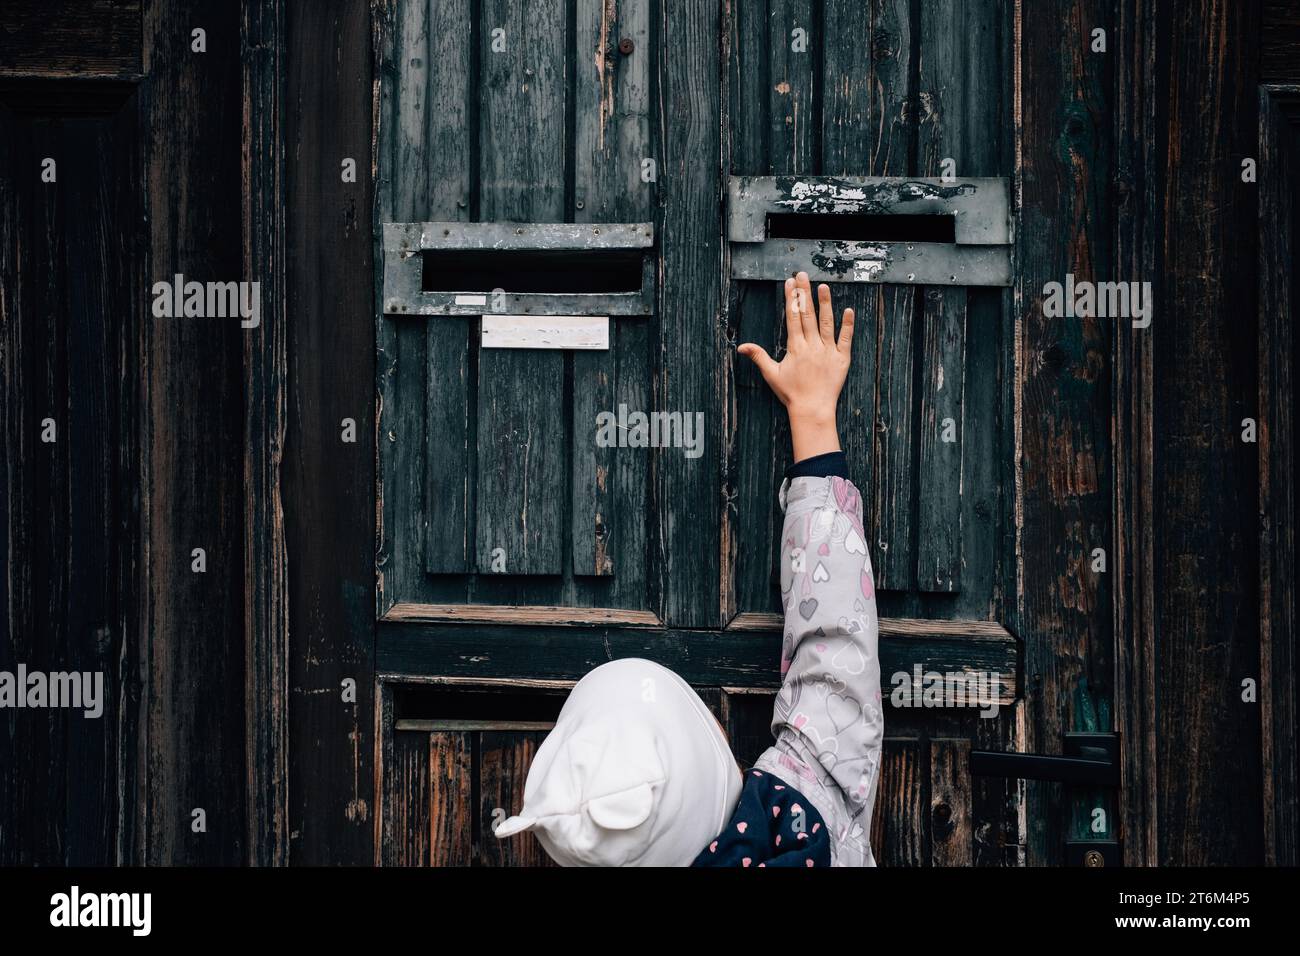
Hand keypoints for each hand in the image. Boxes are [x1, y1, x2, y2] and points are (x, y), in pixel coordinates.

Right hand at [738, 271, 854, 460]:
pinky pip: (846, 339)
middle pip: (807, 315)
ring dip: (825, 304)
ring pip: (827, 323)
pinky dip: (847, 325)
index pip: (792, 317)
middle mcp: (812, 346)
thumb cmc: (791, 394)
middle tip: (802, 275)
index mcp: (795, 348)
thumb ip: (758, 357)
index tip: (790, 283)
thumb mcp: (771, 375)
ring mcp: (828, 351)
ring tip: (823, 286)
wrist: (812, 410)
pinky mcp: (842, 359)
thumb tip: (741, 347)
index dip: (791, 299)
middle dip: (804, 293)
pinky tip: (848, 310)